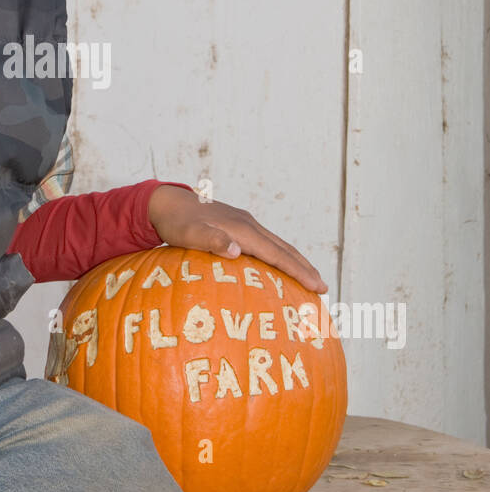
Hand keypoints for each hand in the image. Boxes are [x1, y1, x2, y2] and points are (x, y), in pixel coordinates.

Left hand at [147, 187, 327, 293]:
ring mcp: (245, 224)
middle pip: (284, 248)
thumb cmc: (176, 223)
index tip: (318, 286)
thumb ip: (210, 240)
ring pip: (277, 244)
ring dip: (295, 261)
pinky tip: (278, 268)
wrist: (167, 203)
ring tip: (310, 279)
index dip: (299, 271)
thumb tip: (236, 250)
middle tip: (323, 288)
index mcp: (242, 230)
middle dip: (305, 267)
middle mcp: (249, 225)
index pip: (278, 254)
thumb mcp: (188, 234)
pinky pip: (266, 243)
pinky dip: (280, 256)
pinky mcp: (238, 226)